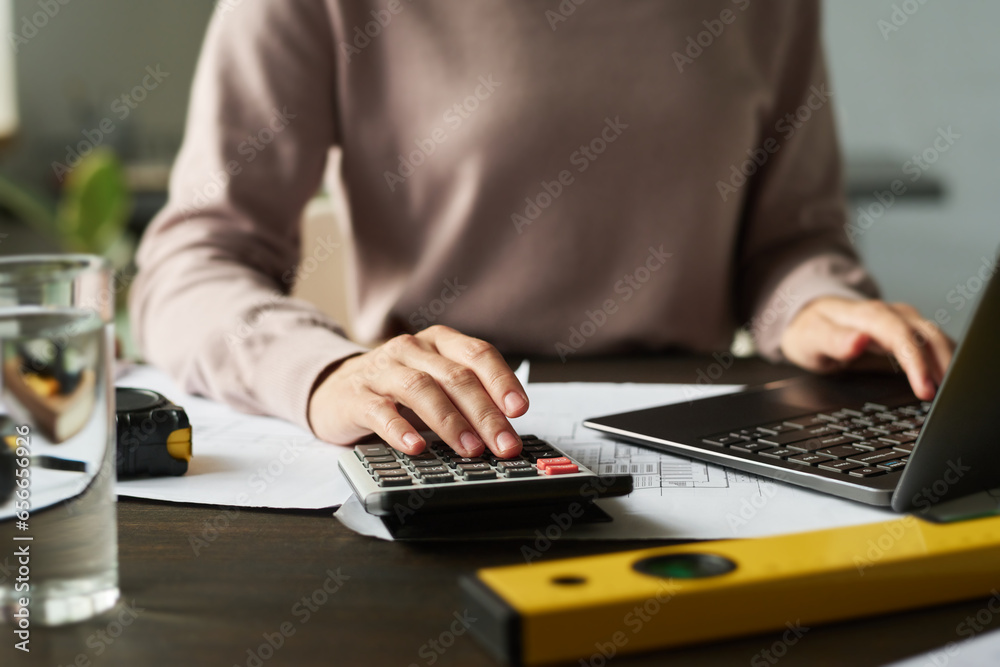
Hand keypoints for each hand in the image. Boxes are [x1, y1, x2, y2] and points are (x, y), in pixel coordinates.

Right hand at [308, 325, 528, 457]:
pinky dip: (400, 429)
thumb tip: (506, 429)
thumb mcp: (435, 381)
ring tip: (470, 449)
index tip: (519, 410)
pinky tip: (416, 446)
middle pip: (455, 377)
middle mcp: (412, 349)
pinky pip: (380, 411)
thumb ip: (467, 396)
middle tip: (504, 444)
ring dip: (451, 422)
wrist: (333, 388)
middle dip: (485, 414)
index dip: (501, 381)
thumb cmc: (396, 389)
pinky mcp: (356, 396)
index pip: (478, 354)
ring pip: (421, 389)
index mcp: (438, 341)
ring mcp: (382, 370)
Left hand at [780, 297, 954, 400]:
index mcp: (865, 315)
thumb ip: (833, 340)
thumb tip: (858, 341)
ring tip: (950, 391)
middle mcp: (888, 314)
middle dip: (940, 364)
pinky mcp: (906, 330)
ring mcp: (900, 320)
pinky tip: (946, 378)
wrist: (808, 316)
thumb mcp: (810, 337)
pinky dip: (943, 358)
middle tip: (942, 396)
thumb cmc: (810, 330)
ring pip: (934, 336)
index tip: (924, 387)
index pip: (900, 334)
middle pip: (926, 334)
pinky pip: (931, 341)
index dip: (916, 361)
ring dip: (947, 362)